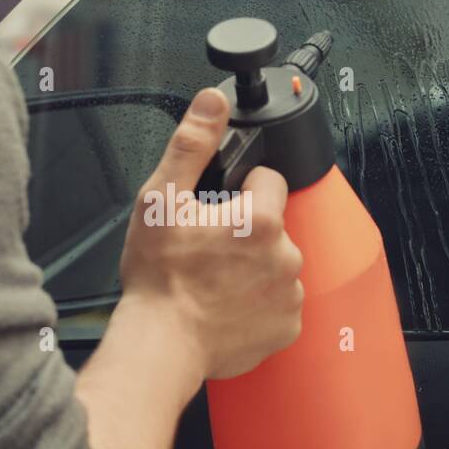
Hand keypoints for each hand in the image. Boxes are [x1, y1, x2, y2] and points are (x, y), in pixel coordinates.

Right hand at [118, 88, 303, 379]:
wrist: (160, 345)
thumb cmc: (159, 279)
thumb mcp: (162, 200)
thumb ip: (192, 144)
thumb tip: (212, 102)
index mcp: (262, 220)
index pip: (268, 180)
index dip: (238, 191)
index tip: (215, 210)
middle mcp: (286, 256)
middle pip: (273, 225)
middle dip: (245, 232)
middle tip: (208, 250)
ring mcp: (289, 294)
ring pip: (276, 264)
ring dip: (253, 267)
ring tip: (214, 281)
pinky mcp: (287, 327)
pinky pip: (278, 303)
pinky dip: (257, 303)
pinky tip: (226, 305)